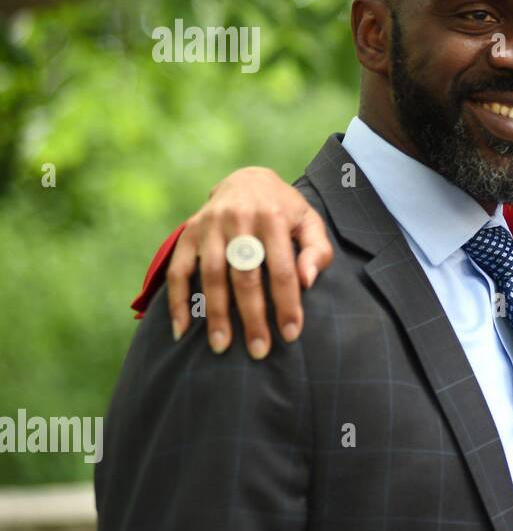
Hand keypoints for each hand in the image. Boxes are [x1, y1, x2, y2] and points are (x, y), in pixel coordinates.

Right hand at [167, 167, 333, 357]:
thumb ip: (317, 250)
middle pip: (245, 276)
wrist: (246, 179)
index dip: (287, 304)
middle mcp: (239, 220)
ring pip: (211, 276)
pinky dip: (177, 301)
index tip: (290, 334)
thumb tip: (307, 282)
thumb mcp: (309, 222)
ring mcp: (209, 227)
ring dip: (215, 314)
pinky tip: (182, 330)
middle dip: (252, 317)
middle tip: (258, 351)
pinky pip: (177, 271)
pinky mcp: (187, 234)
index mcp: (273, 218)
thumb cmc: (285, 210)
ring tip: (221, 347)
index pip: (282, 269)